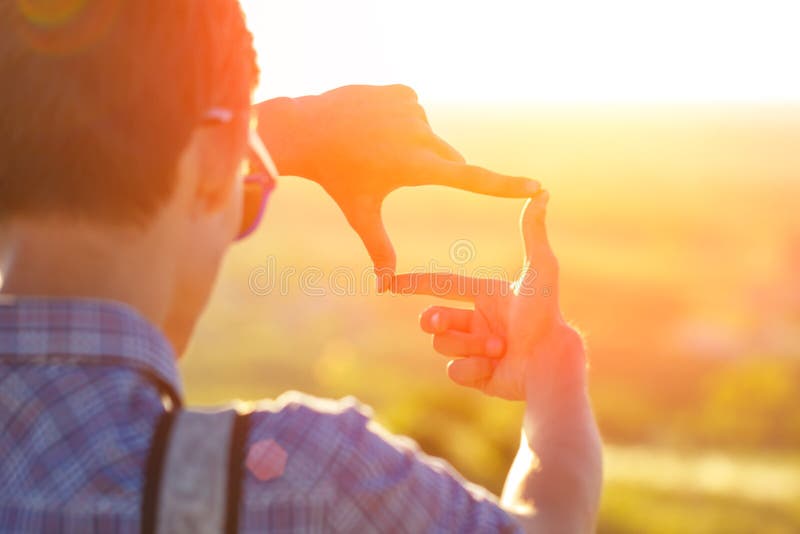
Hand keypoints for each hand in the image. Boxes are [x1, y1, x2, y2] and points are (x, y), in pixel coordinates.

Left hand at [257, 85, 540, 290]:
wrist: (308, 130)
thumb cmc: (337, 178)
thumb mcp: (361, 214)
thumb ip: (379, 249)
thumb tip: (383, 288)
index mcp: (416, 166)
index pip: (471, 178)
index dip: (505, 185)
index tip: (536, 186)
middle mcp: (420, 134)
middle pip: (448, 160)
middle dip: (433, 169)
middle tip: (394, 171)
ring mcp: (412, 109)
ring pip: (429, 136)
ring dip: (414, 145)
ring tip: (378, 146)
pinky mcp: (404, 92)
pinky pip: (415, 113)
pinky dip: (402, 122)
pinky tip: (375, 125)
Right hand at [391, 192, 583, 400]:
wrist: (551, 361)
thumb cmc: (547, 314)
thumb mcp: (540, 268)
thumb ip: (534, 231)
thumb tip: (543, 191)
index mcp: (485, 297)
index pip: (442, 285)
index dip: (415, 283)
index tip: (389, 281)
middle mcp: (478, 323)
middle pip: (434, 318)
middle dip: (433, 320)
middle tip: (437, 321)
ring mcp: (476, 351)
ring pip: (442, 345)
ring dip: (468, 345)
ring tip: (498, 348)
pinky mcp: (477, 376)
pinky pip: (454, 371)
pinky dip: (472, 368)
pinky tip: (495, 368)